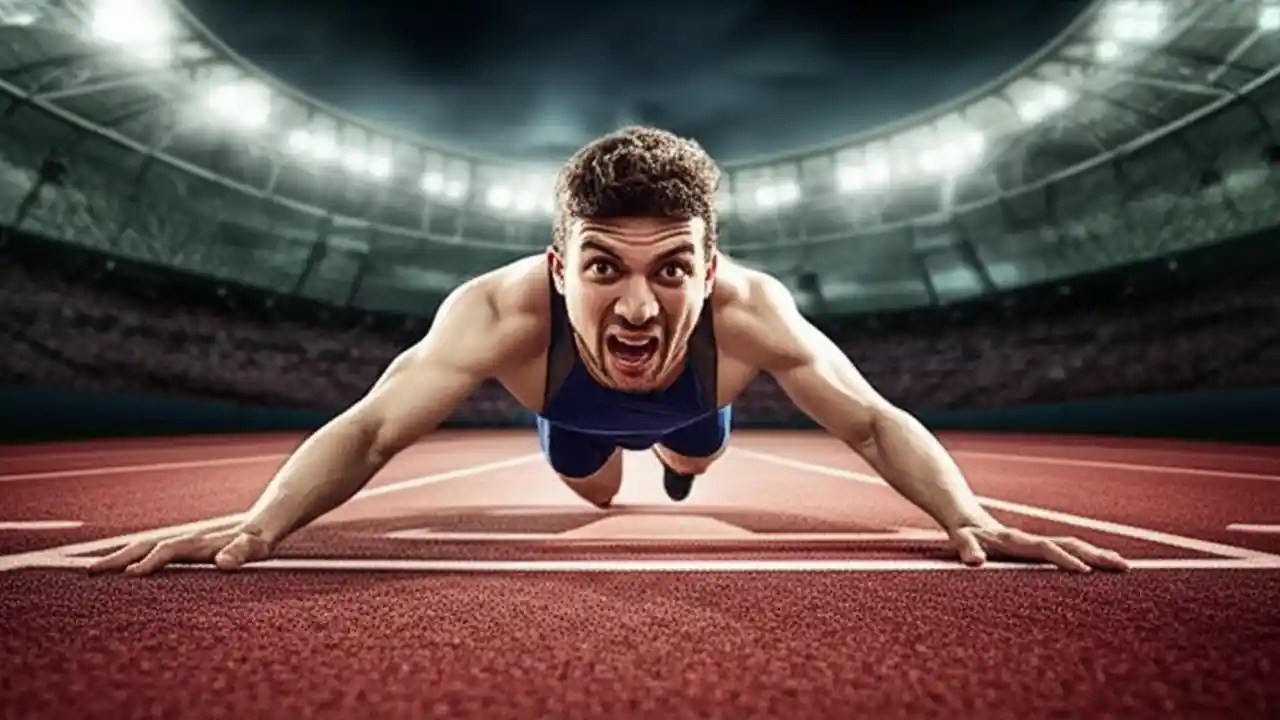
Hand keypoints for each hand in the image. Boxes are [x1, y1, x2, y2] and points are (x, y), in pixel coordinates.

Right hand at [87, 527, 273, 575]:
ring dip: (120, 557)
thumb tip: (224, 562)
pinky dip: (132, 559)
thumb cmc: (259, 539)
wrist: (263, 521)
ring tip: (94, 570)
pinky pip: (152, 553)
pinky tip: (119, 570)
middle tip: (89, 571)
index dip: (151, 561)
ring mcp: (183, 544)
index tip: (130, 574)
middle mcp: (186, 540)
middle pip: (147, 545)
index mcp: (201, 542)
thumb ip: (242, 552)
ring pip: (146, 547)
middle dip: (119, 558)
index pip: (170, 550)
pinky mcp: (183, 549)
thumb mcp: (257, 547)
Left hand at [948, 524, 1130, 572]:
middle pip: (1070, 545)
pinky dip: (1087, 557)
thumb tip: (975, 561)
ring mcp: (1037, 544)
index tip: (1085, 571)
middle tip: (1124, 567)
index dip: (1064, 559)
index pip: (1045, 549)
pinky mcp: (1038, 549)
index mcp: (1016, 540)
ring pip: (1073, 547)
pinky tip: (1102, 566)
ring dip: (1098, 555)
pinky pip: (1068, 551)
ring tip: (1123, 567)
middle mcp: (1031, 540)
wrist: (966, 516)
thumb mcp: (961, 539)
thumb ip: (967, 549)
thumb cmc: (963, 531)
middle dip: (1096, 556)